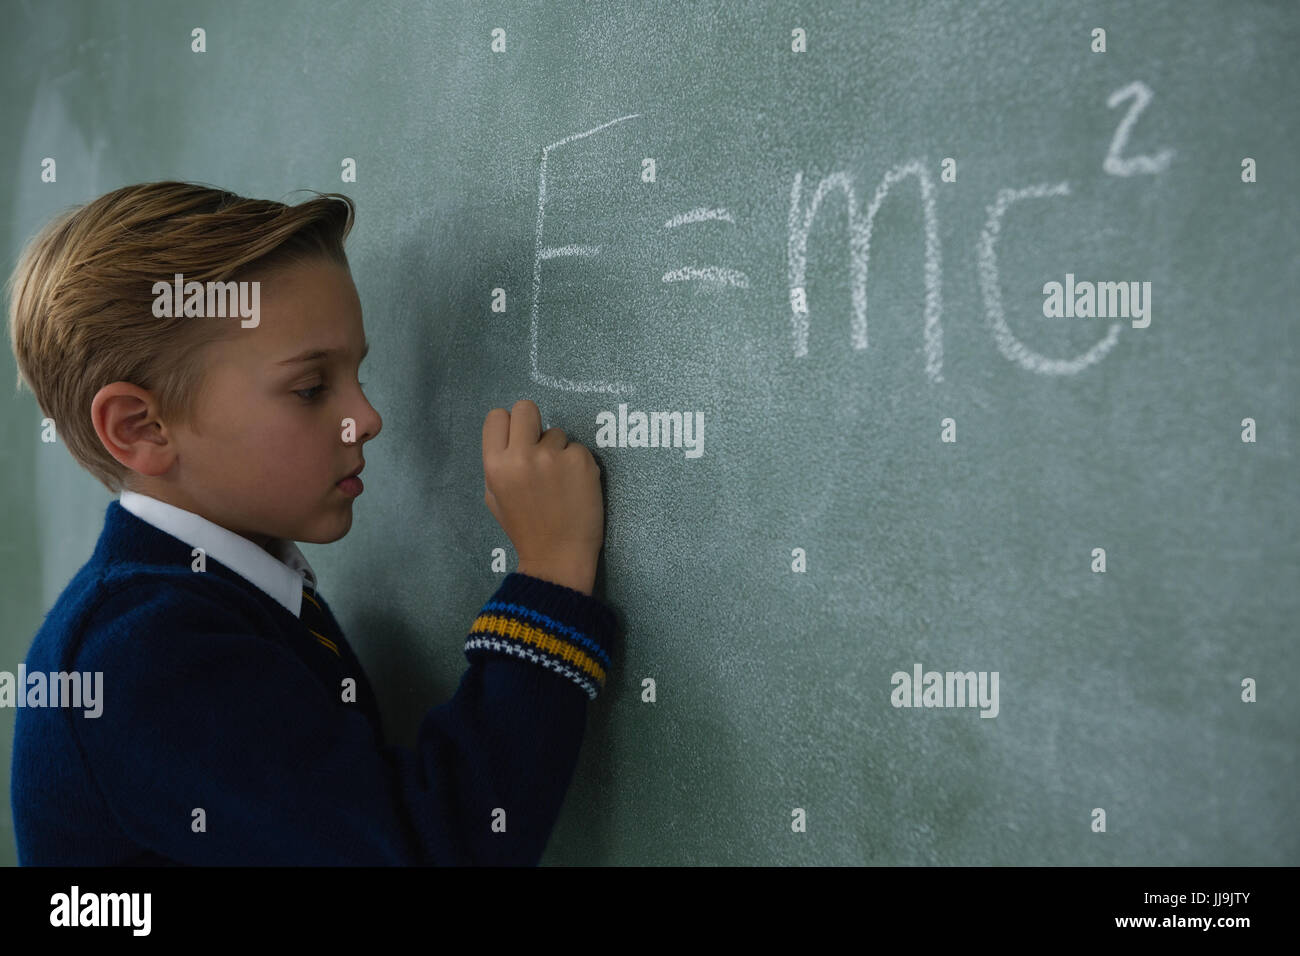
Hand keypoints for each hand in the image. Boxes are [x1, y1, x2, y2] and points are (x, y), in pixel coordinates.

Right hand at [481, 399, 603, 594]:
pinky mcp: (581, 461)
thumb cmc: (525, 528)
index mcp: (494, 465)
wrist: (557, 557)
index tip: (519, 440)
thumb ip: (498, 463)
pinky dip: (578, 464)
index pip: (497, 416)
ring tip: (560, 481)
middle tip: (541, 447)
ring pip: (557, 432)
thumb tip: (509, 435)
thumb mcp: (494, 496)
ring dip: (559, 450)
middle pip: (526, 407)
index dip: (510, 425)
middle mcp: (521, 456)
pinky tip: (576, 487)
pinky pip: (579, 448)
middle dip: (534, 423)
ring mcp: (553, 456)